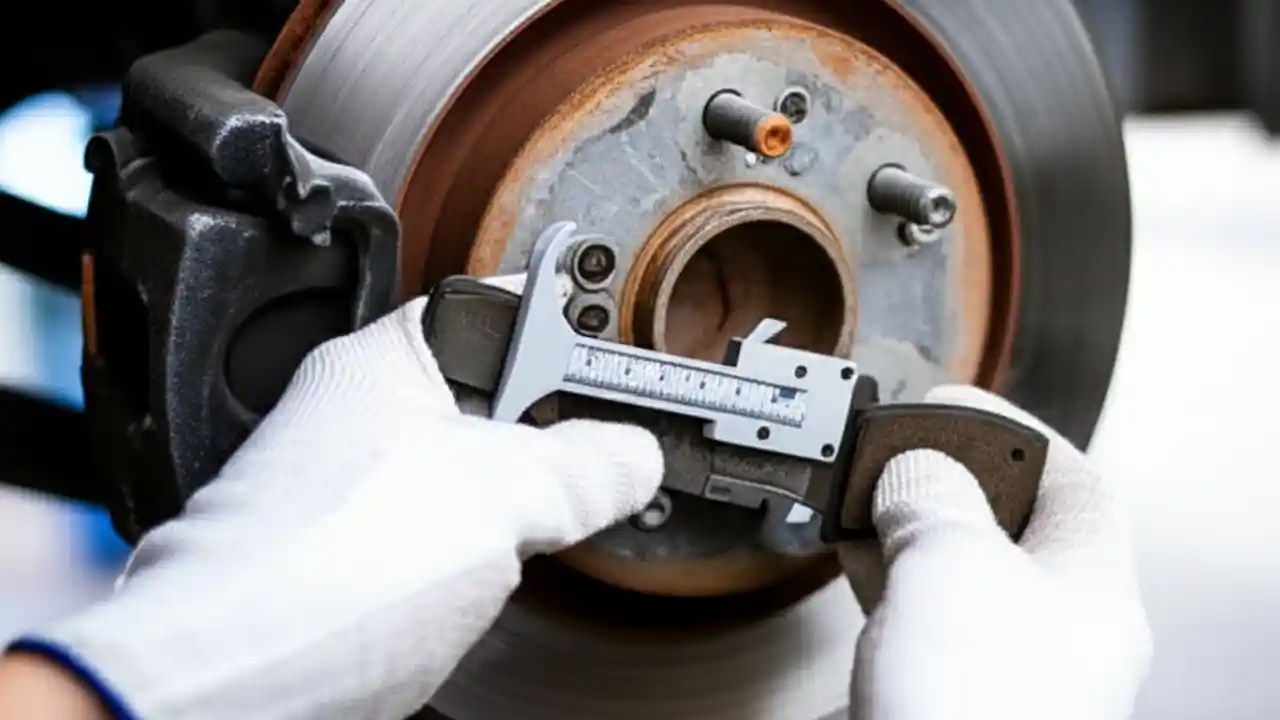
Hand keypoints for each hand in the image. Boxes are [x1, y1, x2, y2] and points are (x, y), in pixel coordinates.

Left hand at [6, 297, 663, 719]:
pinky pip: (442, 543)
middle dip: (549, 435)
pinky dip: (479, 559)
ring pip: (467, 480)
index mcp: (383, 363)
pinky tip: (494, 578)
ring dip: (514, 505)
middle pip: (488, 404)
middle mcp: (357, 421)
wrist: (240, 685)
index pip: (493, 308)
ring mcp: (352, 496)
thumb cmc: (328, 566)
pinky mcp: (352, 567)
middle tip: (601, 457)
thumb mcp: (507, 492)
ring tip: (551, 523)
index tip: (621, 350)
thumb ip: (588, 463)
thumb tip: (636, 453)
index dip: (563, 325)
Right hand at [840, 385, 1150, 719]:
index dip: (1012, 429)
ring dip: (903, 520)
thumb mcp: (955, 568)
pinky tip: (845, 551)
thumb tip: (912, 469)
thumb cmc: (975, 716)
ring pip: (953, 569)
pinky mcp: (935, 696)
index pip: (1072, 482)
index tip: (950, 403)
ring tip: (858, 485)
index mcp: (1088, 591)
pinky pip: (913, 614)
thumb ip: (933, 497)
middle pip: (1007, 522)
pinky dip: (878, 573)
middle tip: (891, 443)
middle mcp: (1049, 629)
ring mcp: (992, 666)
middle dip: (944, 472)